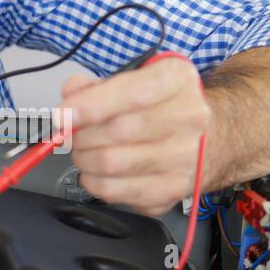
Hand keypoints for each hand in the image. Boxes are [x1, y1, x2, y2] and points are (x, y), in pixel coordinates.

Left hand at [62, 55, 208, 216]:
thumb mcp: (133, 78)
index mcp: (178, 81)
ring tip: (84, 151)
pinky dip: (94, 182)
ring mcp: (184, 158)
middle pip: (118, 131)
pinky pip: (117, 192)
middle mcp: (189, 119)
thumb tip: (71, 94)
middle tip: (70, 133)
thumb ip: (95, 84)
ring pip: (112, 164)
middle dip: (80, 134)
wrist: (206, 136)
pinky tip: (98, 171)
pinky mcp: (172, 189)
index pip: (133, 94)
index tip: (63, 113)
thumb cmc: (159, 105)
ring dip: (83, 159)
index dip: (91, 105)